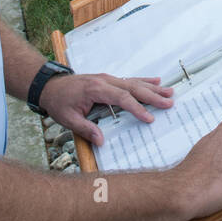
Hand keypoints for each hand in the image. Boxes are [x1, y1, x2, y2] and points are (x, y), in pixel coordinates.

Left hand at [38, 73, 173, 145]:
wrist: (51, 86)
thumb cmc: (59, 102)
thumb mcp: (68, 119)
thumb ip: (86, 129)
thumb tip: (101, 141)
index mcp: (95, 89)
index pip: (121, 98)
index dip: (136, 108)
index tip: (149, 118)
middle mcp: (105, 81)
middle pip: (132, 88)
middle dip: (152, 96)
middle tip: (169, 103)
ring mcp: (108, 79)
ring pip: (134, 82)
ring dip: (152, 88)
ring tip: (170, 92)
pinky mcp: (109, 80)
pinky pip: (129, 80)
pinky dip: (144, 81)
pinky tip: (156, 82)